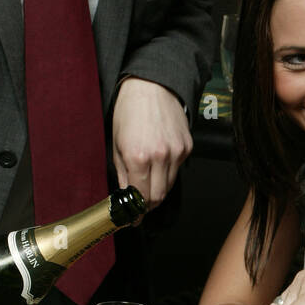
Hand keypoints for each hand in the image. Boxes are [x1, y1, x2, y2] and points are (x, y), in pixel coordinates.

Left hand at [112, 78, 192, 208]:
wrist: (151, 86)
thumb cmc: (130, 110)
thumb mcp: (117, 144)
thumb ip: (123, 174)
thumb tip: (126, 195)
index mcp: (138, 157)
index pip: (141, 197)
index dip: (136, 212)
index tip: (133, 218)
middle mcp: (160, 157)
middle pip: (159, 197)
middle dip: (148, 205)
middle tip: (140, 205)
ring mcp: (177, 152)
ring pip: (170, 185)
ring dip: (158, 188)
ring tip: (148, 181)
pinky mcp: (187, 147)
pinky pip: (178, 169)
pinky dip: (168, 172)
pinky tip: (159, 161)